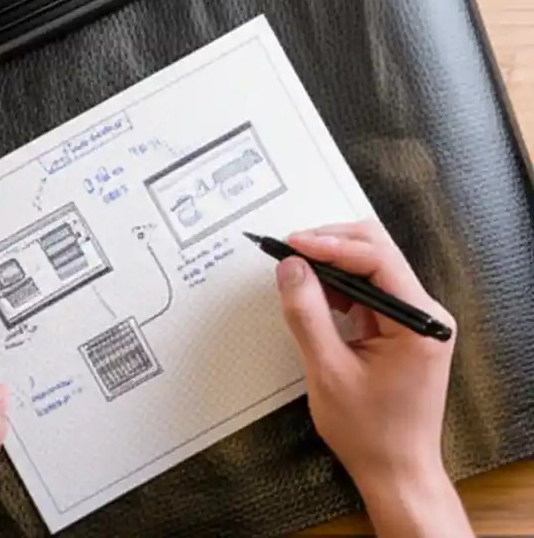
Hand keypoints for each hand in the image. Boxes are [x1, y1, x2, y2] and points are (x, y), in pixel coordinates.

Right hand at [276, 220, 470, 536]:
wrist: (396, 469)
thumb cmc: (369, 431)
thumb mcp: (327, 371)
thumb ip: (307, 315)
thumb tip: (290, 268)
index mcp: (419, 323)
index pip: (377, 259)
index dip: (330, 244)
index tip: (292, 244)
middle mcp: (425, 314)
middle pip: (378, 253)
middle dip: (330, 246)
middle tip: (289, 251)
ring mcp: (415, 321)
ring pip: (372, 268)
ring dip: (332, 265)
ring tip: (295, 274)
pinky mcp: (402, 330)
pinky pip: (369, 292)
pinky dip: (339, 288)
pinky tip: (314, 296)